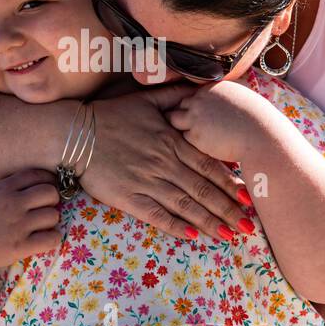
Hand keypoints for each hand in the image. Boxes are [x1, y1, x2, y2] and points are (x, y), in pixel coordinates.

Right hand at [0, 168, 62, 271]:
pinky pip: (52, 238)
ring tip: (41, 225)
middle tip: (45, 207)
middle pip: (50, 193)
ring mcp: (17, 226)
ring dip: (51, 221)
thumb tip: (35, 179)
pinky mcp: (21, 246)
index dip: (48, 180)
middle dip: (52, 200)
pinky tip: (43, 238)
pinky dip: (52, 239)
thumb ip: (8, 185)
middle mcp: (12, 204)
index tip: (48, 187)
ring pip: (53, 215)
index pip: (36, 175)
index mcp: (3, 189)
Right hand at [79, 83, 246, 241]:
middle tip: (249, 225)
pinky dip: (176, 226)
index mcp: (172, 142)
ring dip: (210, 222)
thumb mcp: (147, 99)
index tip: (249, 197)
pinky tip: (193, 236)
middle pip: (204, 190)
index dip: (231, 184)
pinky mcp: (129, 197)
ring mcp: (147, 182)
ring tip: (229, 235)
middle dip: (229, 209)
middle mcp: (164, 164)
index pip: (209, 167)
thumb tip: (201, 88)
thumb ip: (176, 95)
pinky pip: (157, 215)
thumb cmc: (111, 116)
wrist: (75, 133)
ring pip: (185, 206)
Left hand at [164, 79, 272, 163]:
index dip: (196, 106)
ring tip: (188, 137)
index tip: (200, 116)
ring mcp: (195, 115)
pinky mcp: (194, 134)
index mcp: (215, 87)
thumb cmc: (260, 123)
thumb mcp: (244, 100)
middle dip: (184, 115)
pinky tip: (199, 146)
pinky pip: (184, 137)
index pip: (196, 94)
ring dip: (181, 128)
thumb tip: (226, 107)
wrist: (262, 138)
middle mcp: (202, 97)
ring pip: (175, 119)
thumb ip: (228, 100)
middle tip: (188, 127)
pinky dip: (189, 142)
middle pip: (182, 104)